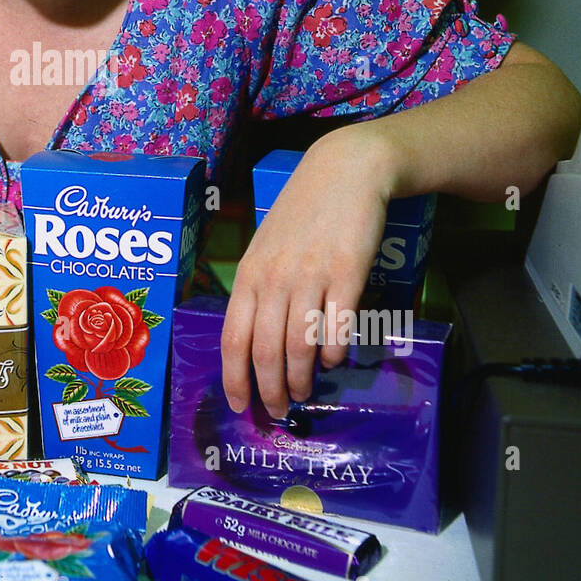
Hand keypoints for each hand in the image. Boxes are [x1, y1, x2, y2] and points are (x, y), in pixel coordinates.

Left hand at [219, 126, 394, 416]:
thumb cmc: (301, 213)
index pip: (233, 339)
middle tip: (279, 408)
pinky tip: (333, 359)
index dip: (235, 379)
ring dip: (302, 379)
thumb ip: (259, 289)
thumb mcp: (265, 248)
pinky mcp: (347, 273)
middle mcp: (274, 279)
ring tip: (305, 392)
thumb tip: (256, 342)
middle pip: (266, 351)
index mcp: (249, 275)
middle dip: (271, 390)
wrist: (344, 172)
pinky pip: (337, 327)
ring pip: (300, 347)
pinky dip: (333, 352)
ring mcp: (311, 276)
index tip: (241, 406)